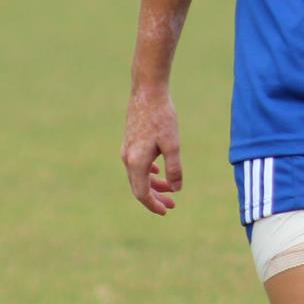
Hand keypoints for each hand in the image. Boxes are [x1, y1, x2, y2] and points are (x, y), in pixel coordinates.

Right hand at [122, 87, 181, 214]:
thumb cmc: (162, 117)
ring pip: (138, 175)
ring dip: (154, 184)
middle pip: (139, 187)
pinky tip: (158, 171)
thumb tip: (176, 189)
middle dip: (156, 197)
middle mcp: (127, 158)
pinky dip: (148, 172)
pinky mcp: (130, 141)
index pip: (142, 193)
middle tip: (172, 205)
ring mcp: (127, 149)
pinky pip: (137, 164)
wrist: (147, 92)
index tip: (166, 211)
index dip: (153, 205)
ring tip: (170, 190)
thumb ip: (174, 168)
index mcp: (136, 162)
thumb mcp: (173, 144)